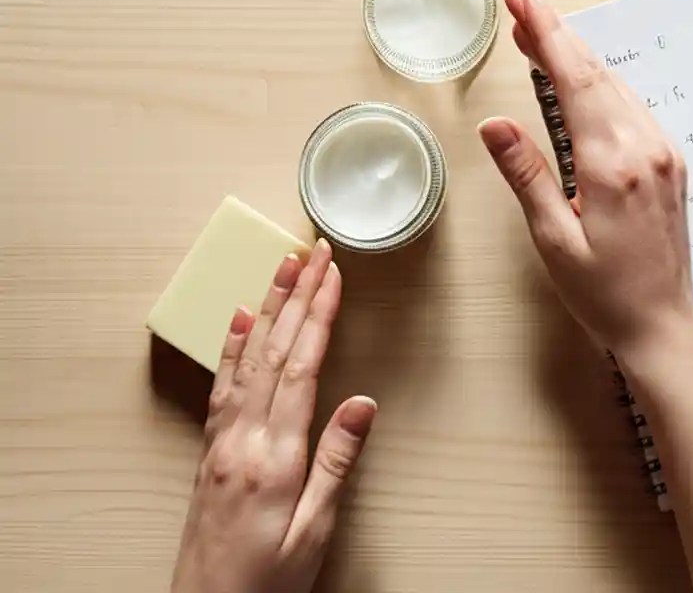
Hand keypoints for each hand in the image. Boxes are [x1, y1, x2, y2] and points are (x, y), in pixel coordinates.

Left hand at [171, 240, 376, 592]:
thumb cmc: (267, 581)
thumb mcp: (314, 531)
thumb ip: (336, 463)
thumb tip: (363, 403)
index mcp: (274, 456)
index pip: (301, 368)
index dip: (318, 316)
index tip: (332, 275)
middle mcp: (242, 440)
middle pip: (273, 351)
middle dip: (296, 296)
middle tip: (312, 251)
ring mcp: (222, 443)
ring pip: (247, 359)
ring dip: (266, 307)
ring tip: (281, 267)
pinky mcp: (212, 452)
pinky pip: (223, 385)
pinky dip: (232, 346)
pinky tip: (239, 320)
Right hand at [480, 0, 692, 389]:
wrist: (663, 327)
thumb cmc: (606, 295)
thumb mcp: (553, 240)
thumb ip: (527, 175)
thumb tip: (495, 123)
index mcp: (613, 166)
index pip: (576, 82)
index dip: (548, 34)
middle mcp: (647, 150)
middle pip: (597, 75)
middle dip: (558, 35)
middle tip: (521, 4)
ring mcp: (664, 156)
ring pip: (617, 88)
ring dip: (578, 60)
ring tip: (538, 37)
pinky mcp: (670, 166)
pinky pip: (632, 110)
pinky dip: (600, 87)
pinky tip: (579, 83)